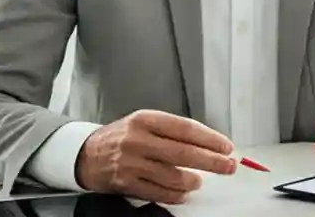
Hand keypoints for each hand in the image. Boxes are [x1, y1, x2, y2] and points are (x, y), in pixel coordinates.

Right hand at [77, 109, 236, 203]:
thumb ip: (171, 131)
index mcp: (145, 119)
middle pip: (183, 152)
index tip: (226, 146)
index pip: (185, 128)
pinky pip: (158, 192)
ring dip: (192, 180)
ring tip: (199, 181)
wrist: (86, 154)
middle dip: (211, 161)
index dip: (209, 138)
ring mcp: (131, 162)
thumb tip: (207, 143)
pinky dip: (175, 194)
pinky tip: (183, 193)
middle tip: (228, 166)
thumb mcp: (143, 123)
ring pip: (172, 175)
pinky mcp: (126, 182)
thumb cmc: (121, 137)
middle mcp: (138, 139)